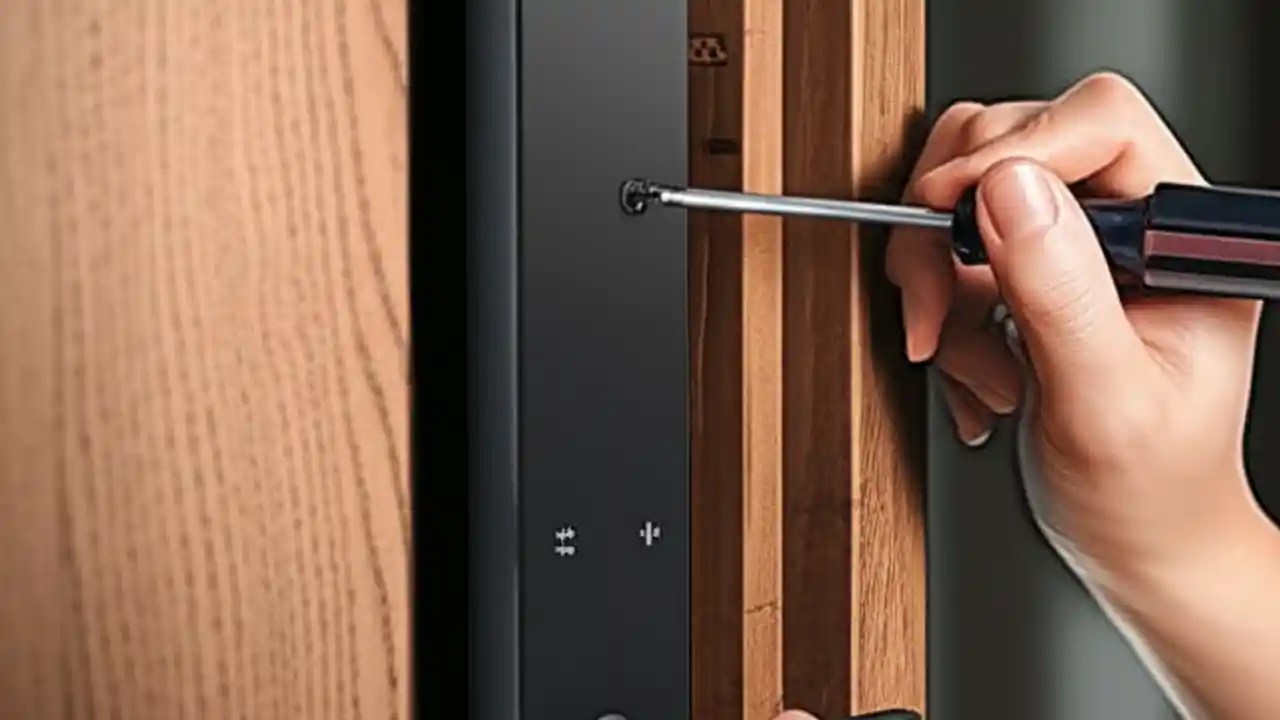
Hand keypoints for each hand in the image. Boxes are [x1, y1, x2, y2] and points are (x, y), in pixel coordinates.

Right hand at [887, 71, 1272, 582]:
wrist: (1137, 540)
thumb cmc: (1151, 491)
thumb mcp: (1106, 403)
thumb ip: (1062, 294)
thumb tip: (1009, 189)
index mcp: (1180, 237)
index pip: (1098, 124)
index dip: (1012, 152)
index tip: (947, 212)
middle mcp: (1130, 225)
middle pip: (1011, 145)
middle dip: (950, 233)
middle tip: (937, 309)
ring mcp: (1077, 246)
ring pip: (964, 197)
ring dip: (939, 284)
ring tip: (973, 364)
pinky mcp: (1032, 270)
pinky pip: (950, 251)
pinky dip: (939, 310)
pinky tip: (974, 369)